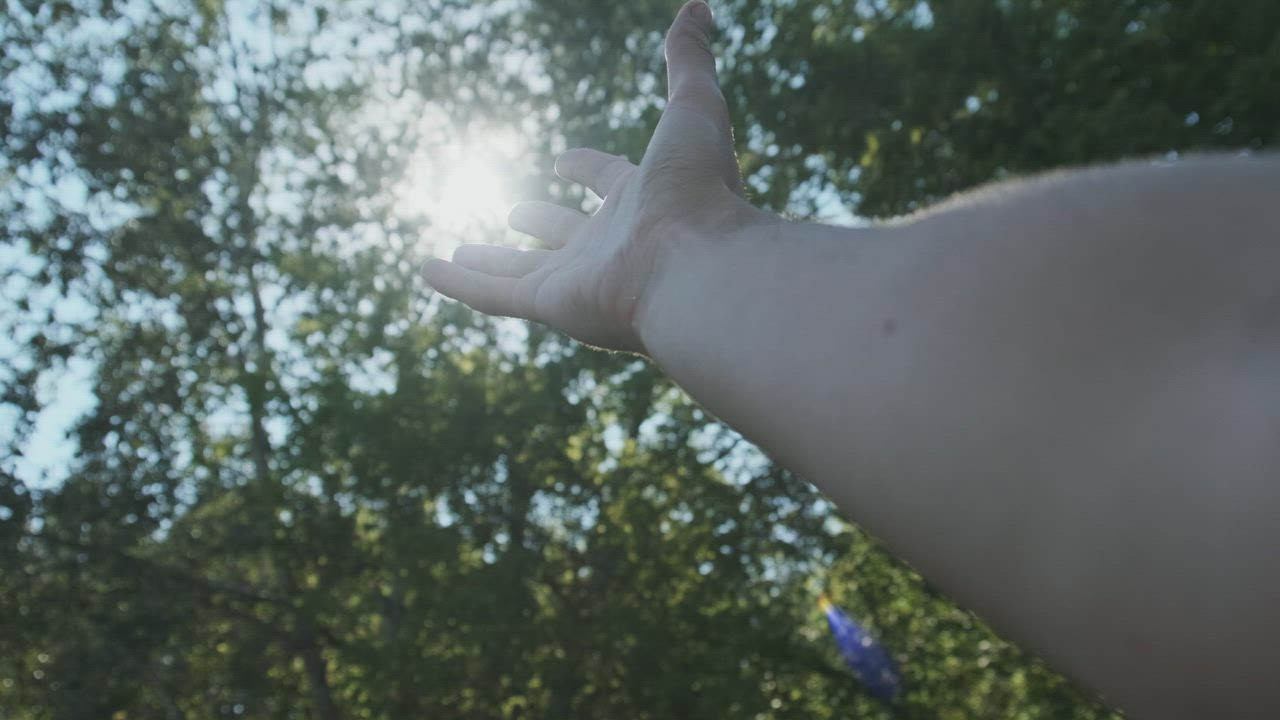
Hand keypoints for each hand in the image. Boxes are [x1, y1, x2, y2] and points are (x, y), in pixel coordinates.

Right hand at [422, 0, 753, 354]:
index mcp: (644, 202)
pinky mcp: (550, 305)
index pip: (609, 183)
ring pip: (521, 271)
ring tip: (458, 251)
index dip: (587, 169)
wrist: (698, 267)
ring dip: (490, 262)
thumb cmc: (698, 189)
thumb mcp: (693, 108)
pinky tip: (428, 271)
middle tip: (514, 213)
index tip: (564, 161)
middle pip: (565, 235)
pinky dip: (460, 286)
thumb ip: (689, 62)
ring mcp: (579, 281)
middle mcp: (611, 246)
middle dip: (541, 223)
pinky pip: (493, 296)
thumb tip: (699, 6)